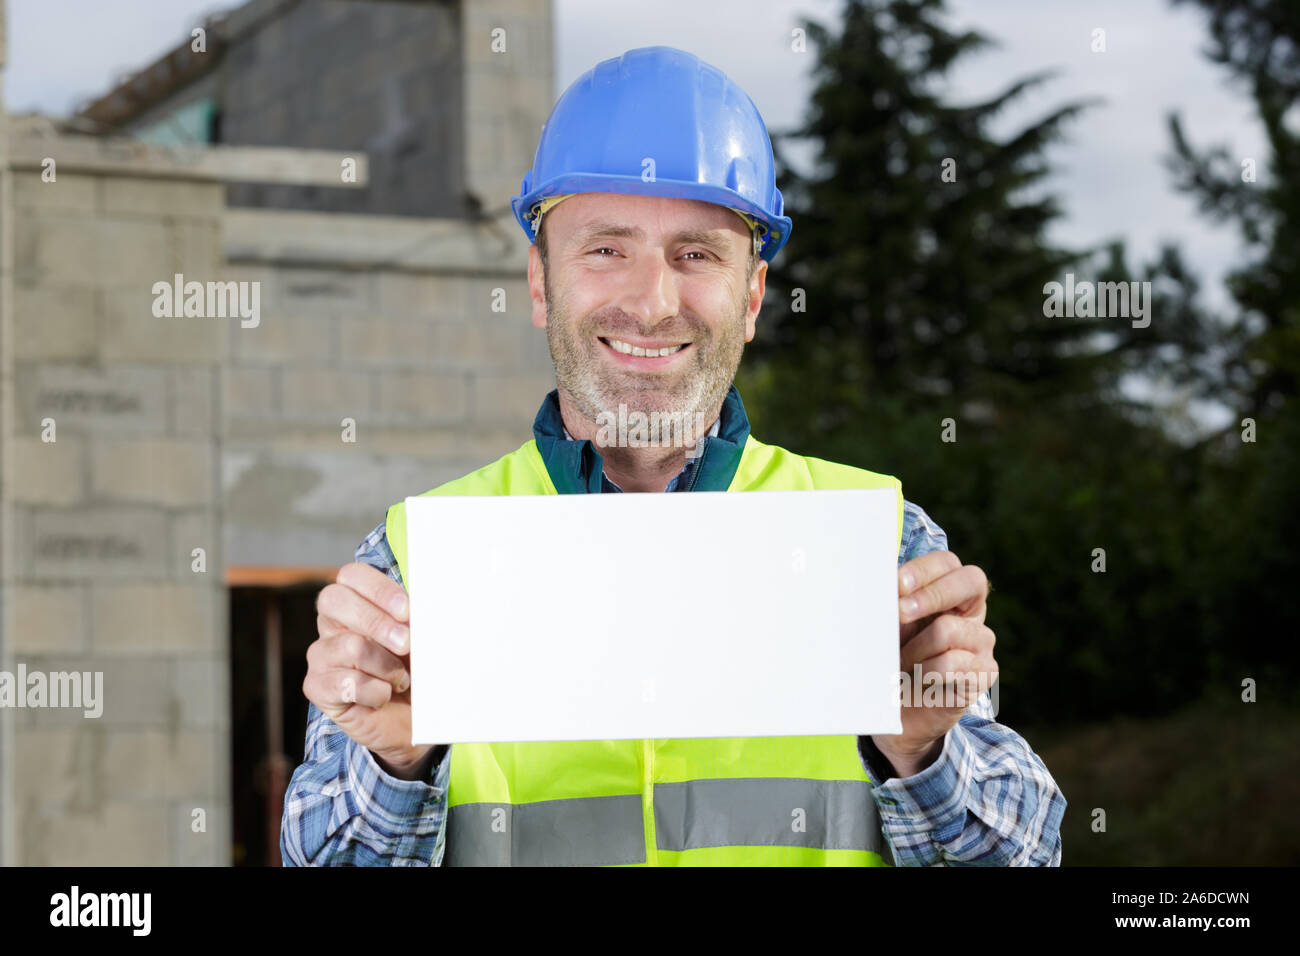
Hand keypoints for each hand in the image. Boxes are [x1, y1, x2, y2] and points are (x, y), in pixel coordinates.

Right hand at [304, 562, 433, 778]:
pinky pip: (346, 683)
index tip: (407, 611)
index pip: (351, 575)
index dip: (379, 590)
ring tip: (400, 679)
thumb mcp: (423, 637)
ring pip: (350, 645)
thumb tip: (426, 601)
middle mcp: (332, 624)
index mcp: (356, 602)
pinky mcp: (316, 687)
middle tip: (407, 645)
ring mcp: (321, 655)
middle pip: (334, 600)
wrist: (415, 720)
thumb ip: (418, 616)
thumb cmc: (417, 670)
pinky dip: (376, 693)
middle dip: (379, 623)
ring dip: (387, 667)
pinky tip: (382, 698)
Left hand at [871, 550, 996, 776]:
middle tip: (900, 613)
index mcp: (948, 593)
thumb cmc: (891, 659)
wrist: (896, 712)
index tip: (896, 585)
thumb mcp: (889, 627)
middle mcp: (971, 614)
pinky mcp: (984, 673)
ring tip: (901, 664)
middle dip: (930, 595)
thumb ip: (892, 603)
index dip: (923, 570)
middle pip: (972, 581)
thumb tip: (884, 584)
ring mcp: (982, 643)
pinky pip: (952, 664)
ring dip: (914, 649)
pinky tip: (917, 681)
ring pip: (948, 629)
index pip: (947, 563)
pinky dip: (925, 673)